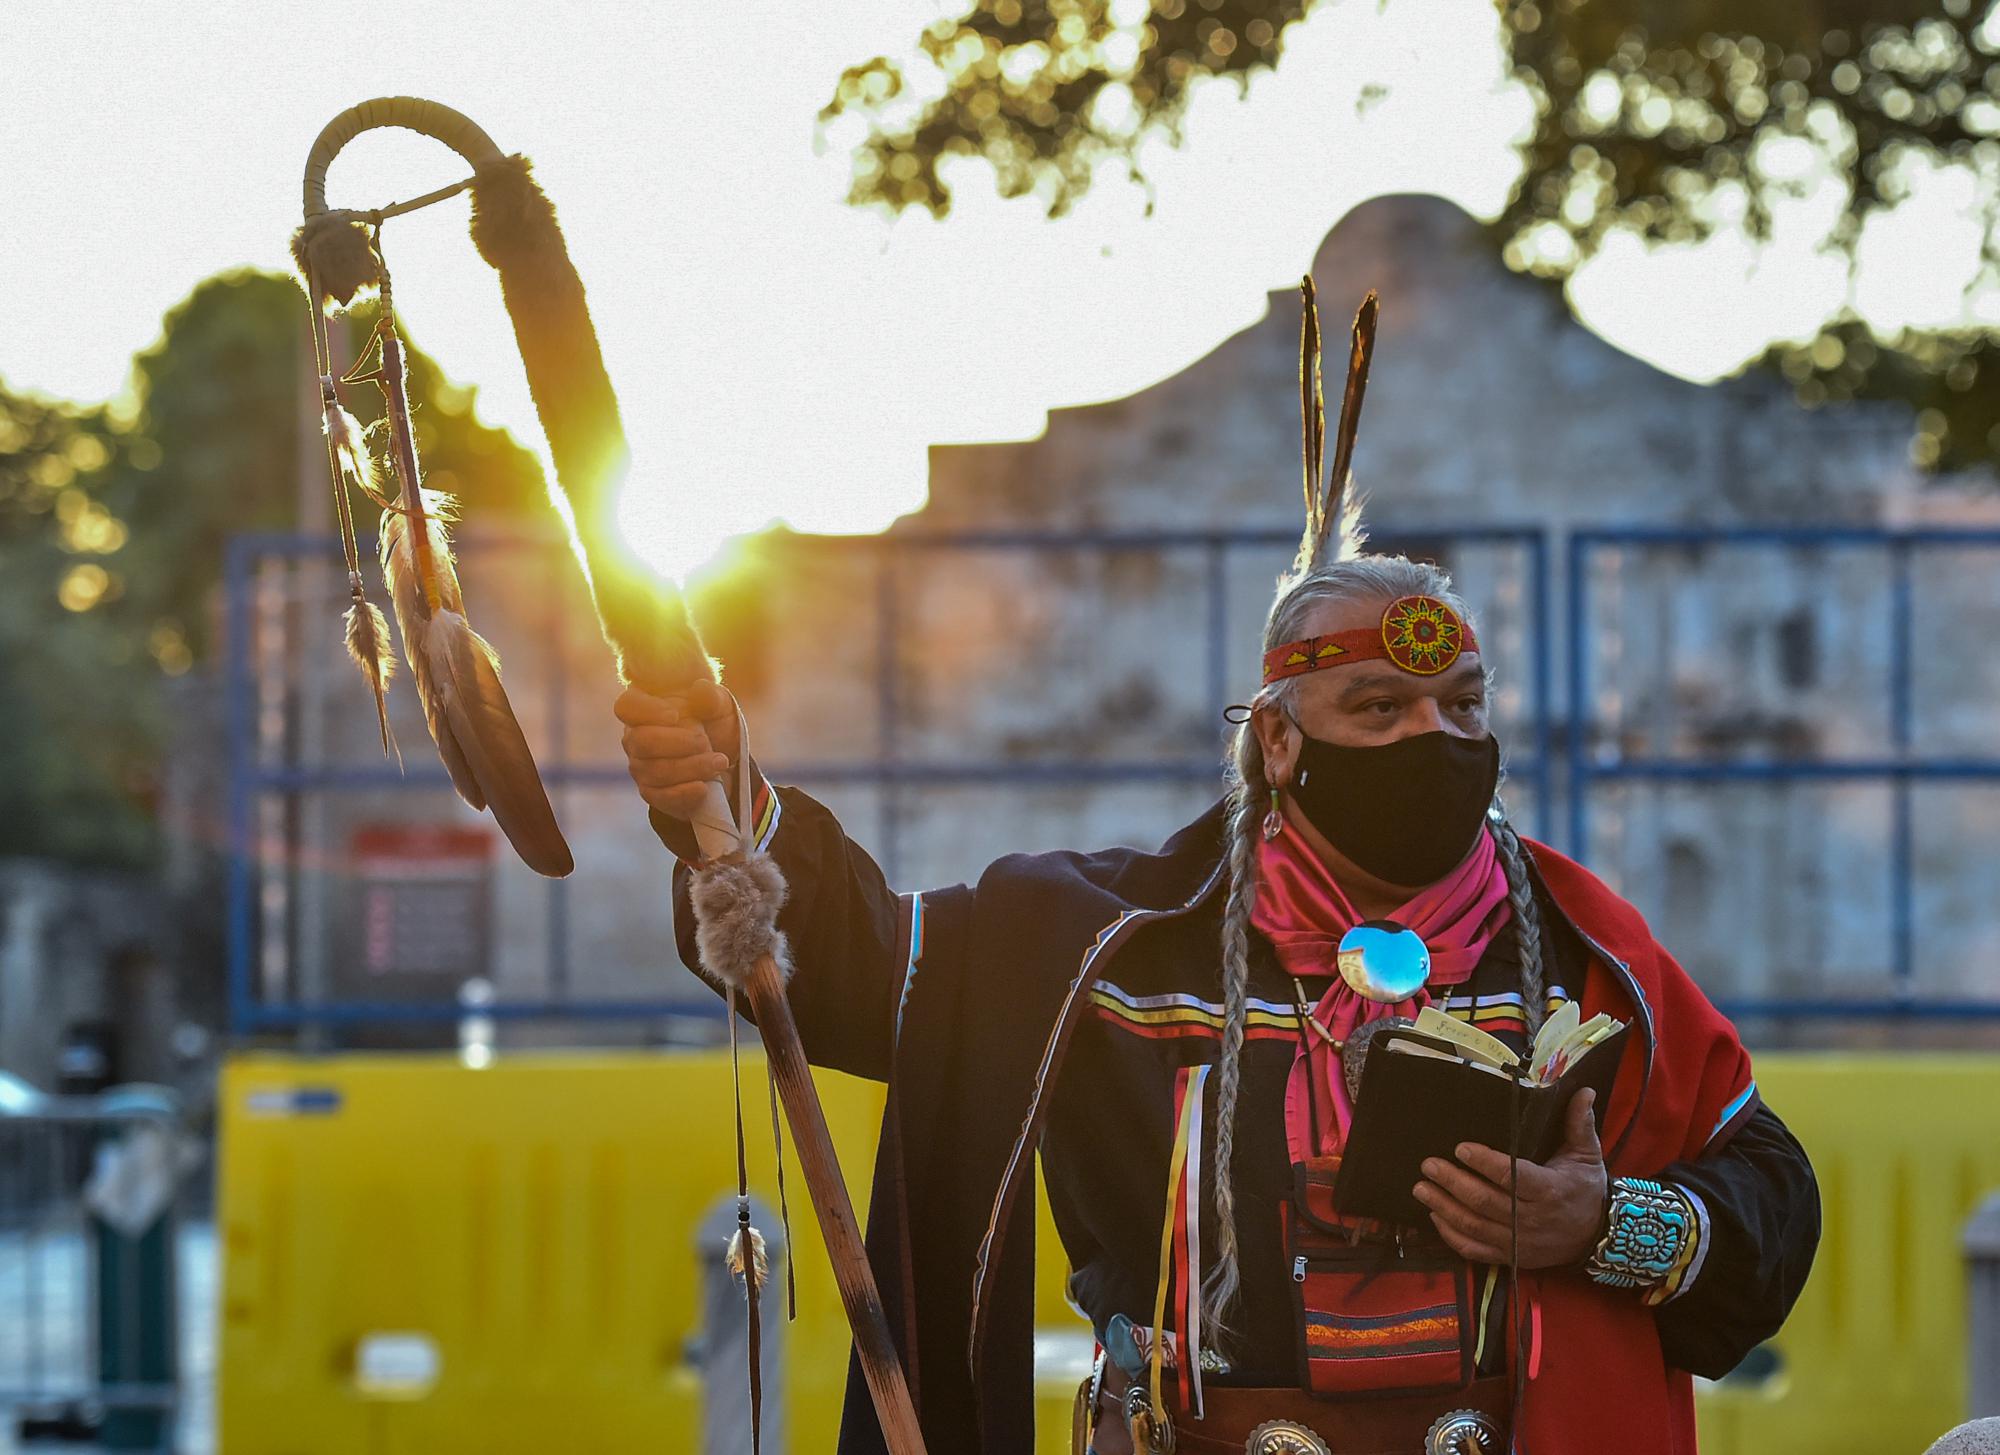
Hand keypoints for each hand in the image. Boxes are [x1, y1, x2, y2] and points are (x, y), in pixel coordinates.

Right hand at [614, 680, 741, 820]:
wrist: (723, 759)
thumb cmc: (713, 724)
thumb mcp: (719, 706)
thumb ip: (712, 696)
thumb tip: (701, 689)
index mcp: (644, 708)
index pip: (626, 706)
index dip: (647, 711)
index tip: (675, 715)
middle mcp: (635, 738)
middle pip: (641, 742)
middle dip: (678, 743)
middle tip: (706, 743)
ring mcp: (640, 767)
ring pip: (655, 771)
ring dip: (691, 767)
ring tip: (719, 762)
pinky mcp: (652, 793)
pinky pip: (661, 797)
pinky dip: (684, 793)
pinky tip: (704, 788)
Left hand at [1410, 1088, 1607, 1267]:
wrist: (1596, 1236)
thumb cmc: (1585, 1189)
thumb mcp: (1587, 1155)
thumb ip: (1579, 1124)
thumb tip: (1584, 1092)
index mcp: (1550, 1190)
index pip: (1513, 1177)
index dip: (1485, 1163)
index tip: (1460, 1148)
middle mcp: (1532, 1219)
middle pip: (1486, 1202)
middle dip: (1453, 1183)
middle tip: (1429, 1165)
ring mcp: (1519, 1242)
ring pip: (1475, 1226)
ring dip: (1444, 1208)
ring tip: (1421, 1188)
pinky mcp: (1510, 1256)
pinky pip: (1475, 1250)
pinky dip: (1452, 1236)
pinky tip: (1435, 1217)